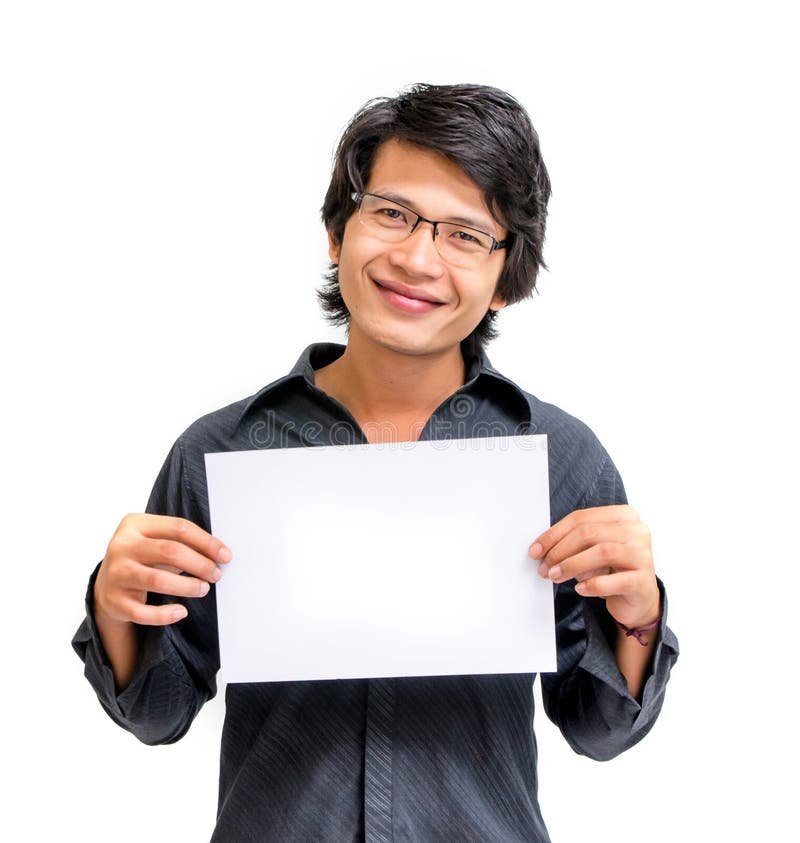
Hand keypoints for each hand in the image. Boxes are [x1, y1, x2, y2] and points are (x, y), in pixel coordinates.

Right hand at [94, 513, 231, 626]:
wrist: (106, 584)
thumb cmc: (143, 558)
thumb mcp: (157, 541)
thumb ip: (183, 542)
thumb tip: (219, 554)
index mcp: (134, 524)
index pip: (178, 528)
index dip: (206, 542)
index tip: (225, 555)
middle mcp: (121, 546)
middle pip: (170, 551)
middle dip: (199, 563)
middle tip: (216, 574)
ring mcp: (115, 574)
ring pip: (157, 580)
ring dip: (187, 586)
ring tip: (203, 589)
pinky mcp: (113, 601)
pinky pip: (142, 612)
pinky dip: (165, 614)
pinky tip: (181, 612)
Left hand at [529, 505, 659, 628]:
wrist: (637, 598)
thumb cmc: (610, 568)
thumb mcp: (590, 550)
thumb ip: (572, 542)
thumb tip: (540, 549)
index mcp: (623, 515)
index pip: (581, 518)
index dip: (554, 534)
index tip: (535, 550)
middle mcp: (637, 531)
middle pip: (589, 533)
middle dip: (560, 550)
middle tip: (544, 567)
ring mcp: (644, 555)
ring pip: (603, 552)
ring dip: (572, 565)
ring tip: (555, 576)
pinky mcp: (644, 581)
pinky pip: (616, 580)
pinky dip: (593, 584)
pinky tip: (580, 589)